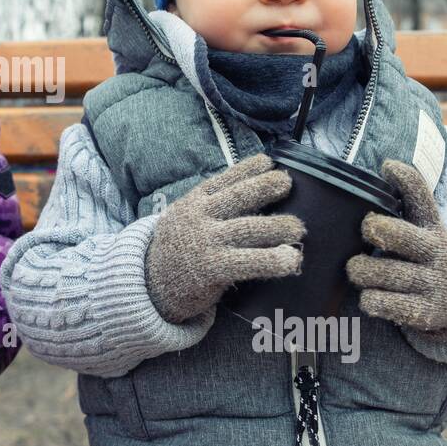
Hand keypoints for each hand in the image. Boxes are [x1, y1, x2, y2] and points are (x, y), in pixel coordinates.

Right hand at [145, 152, 304, 323]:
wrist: (149, 282)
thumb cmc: (176, 248)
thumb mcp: (184, 217)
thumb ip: (209, 206)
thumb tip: (247, 192)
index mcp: (194, 201)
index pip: (224, 179)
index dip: (248, 169)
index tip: (269, 162)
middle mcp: (201, 217)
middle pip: (239, 198)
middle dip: (265, 187)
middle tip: (286, 183)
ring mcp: (207, 242)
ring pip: (249, 229)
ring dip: (278, 227)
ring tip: (297, 228)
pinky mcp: (213, 268)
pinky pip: (249, 262)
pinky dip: (273, 260)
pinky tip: (291, 260)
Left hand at [345, 159, 446, 336]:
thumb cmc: (426, 255)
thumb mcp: (425, 228)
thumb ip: (408, 203)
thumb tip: (384, 166)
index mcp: (433, 227)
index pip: (422, 198)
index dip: (406, 180)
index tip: (388, 166)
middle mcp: (436, 253)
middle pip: (400, 236)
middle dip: (377, 230)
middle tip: (367, 230)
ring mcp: (433, 283)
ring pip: (383, 273)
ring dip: (362, 271)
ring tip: (357, 269)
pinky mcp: (426, 312)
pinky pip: (385, 304)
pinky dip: (370, 300)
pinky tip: (369, 295)